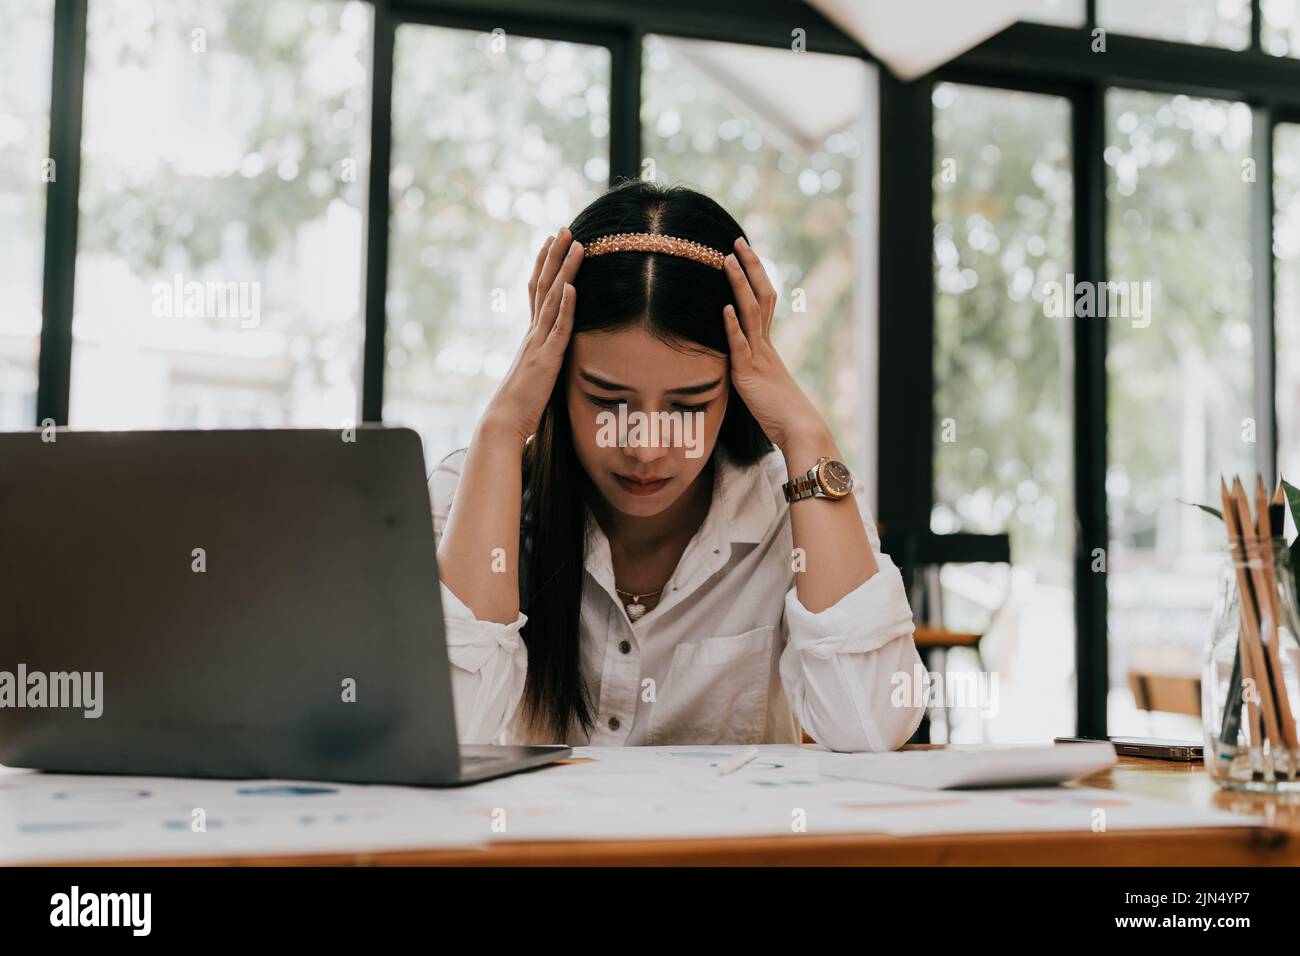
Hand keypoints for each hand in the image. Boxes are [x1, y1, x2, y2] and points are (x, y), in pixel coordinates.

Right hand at [482, 227, 583, 444]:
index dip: (544, 266)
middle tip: (564, 229)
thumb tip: (552, 355)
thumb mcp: (537, 376)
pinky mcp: (546, 361)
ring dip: (564, 271)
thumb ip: (544, 360)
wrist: (502, 423)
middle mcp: (533, 334)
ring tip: (576, 245)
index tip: (551, 242)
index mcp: (531, 337)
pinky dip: (565, 307)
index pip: (537, 293)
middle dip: (554, 256)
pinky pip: (558, 330)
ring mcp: (538, 345)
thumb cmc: (520, 406)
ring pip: (552, 300)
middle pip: (543, 287)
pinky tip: (572, 287)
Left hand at [721, 236, 827, 452]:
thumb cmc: (782, 414)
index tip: (743, 253)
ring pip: (750, 314)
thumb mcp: (762, 386)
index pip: (763, 302)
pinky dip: (732, 327)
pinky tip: (724, 309)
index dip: (754, 277)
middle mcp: (764, 346)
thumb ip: (750, 370)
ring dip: (738, 286)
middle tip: (738, 241)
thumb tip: (738, 365)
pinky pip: (741, 347)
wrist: (801, 430)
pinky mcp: (749, 375)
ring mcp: (758, 358)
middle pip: (761, 297)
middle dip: (749, 268)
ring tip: (727, 260)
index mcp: (767, 346)